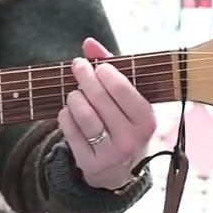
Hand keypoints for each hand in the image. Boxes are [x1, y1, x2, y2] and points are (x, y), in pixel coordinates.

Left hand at [56, 37, 157, 190]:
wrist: (121, 169)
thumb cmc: (125, 122)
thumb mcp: (128, 99)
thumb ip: (111, 67)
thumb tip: (89, 43)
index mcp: (147, 120)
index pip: (123, 90)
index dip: (107, 73)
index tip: (98, 66)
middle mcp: (131, 138)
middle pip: (100, 99)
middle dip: (85, 78)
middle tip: (78, 66)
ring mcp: (111, 153)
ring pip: (84, 115)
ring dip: (74, 97)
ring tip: (74, 92)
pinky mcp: (91, 164)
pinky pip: (70, 132)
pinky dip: (66, 116)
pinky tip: (69, 111)